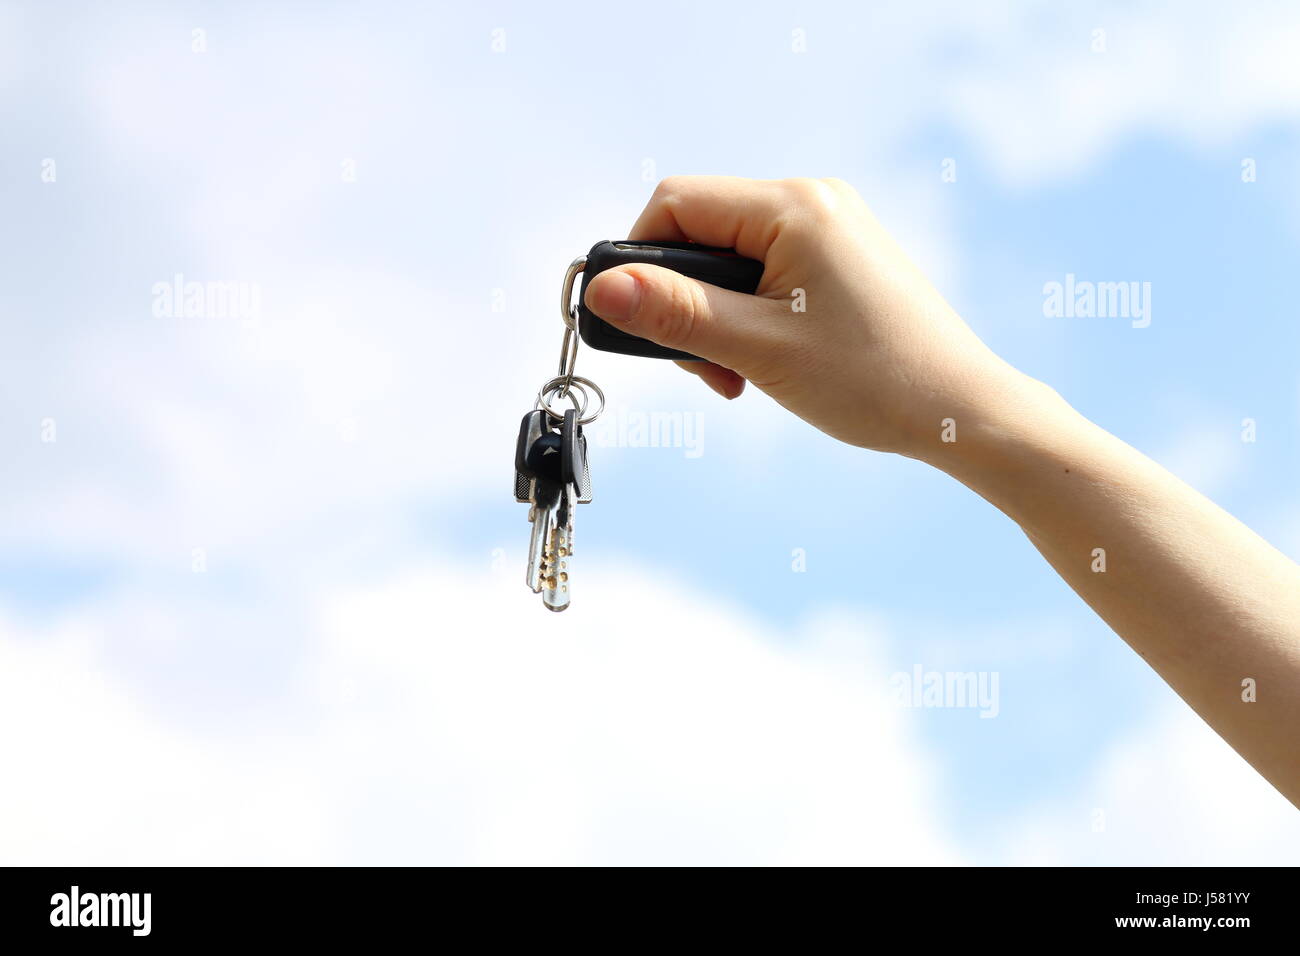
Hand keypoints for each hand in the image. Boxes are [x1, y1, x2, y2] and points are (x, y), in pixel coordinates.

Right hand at [583, 176, 1038, 458]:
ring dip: (715, 319)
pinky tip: (765, 364)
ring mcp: (832, 228)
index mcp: (794, 206)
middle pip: (701, 231)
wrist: (962, 411)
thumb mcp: (758, 348)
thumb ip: (675, 313)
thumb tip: (602, 287)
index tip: (643, 326)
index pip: (675, 204)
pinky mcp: (841, 260)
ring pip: (730, 259)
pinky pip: (766, 274)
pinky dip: (748, 318)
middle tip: (705, 368)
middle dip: (684, 302)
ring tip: (740, 376)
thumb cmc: (872, 379)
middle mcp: (814, 201)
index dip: (641, 263)